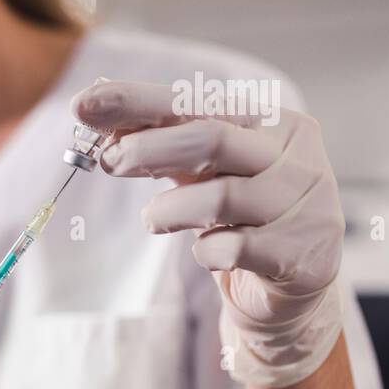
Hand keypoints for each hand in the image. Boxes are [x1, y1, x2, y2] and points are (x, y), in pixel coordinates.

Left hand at [72, 79, 343, 387]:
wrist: (289, 286)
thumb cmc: (240, 215)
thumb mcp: (202, 172)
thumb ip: (160, 142)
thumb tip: (96, 109)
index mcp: (274, 123)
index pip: (199, 101)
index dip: (138, 101)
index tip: (83, 104)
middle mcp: (296, 156)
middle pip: (213, 138)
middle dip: (148, 148)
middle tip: (110, 162)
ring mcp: (305, 204)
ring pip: (221, 197)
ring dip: (169, 210)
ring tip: (153, 219)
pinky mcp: (300, 253)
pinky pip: (234, 248)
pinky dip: (206, 252)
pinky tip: (207, 254)